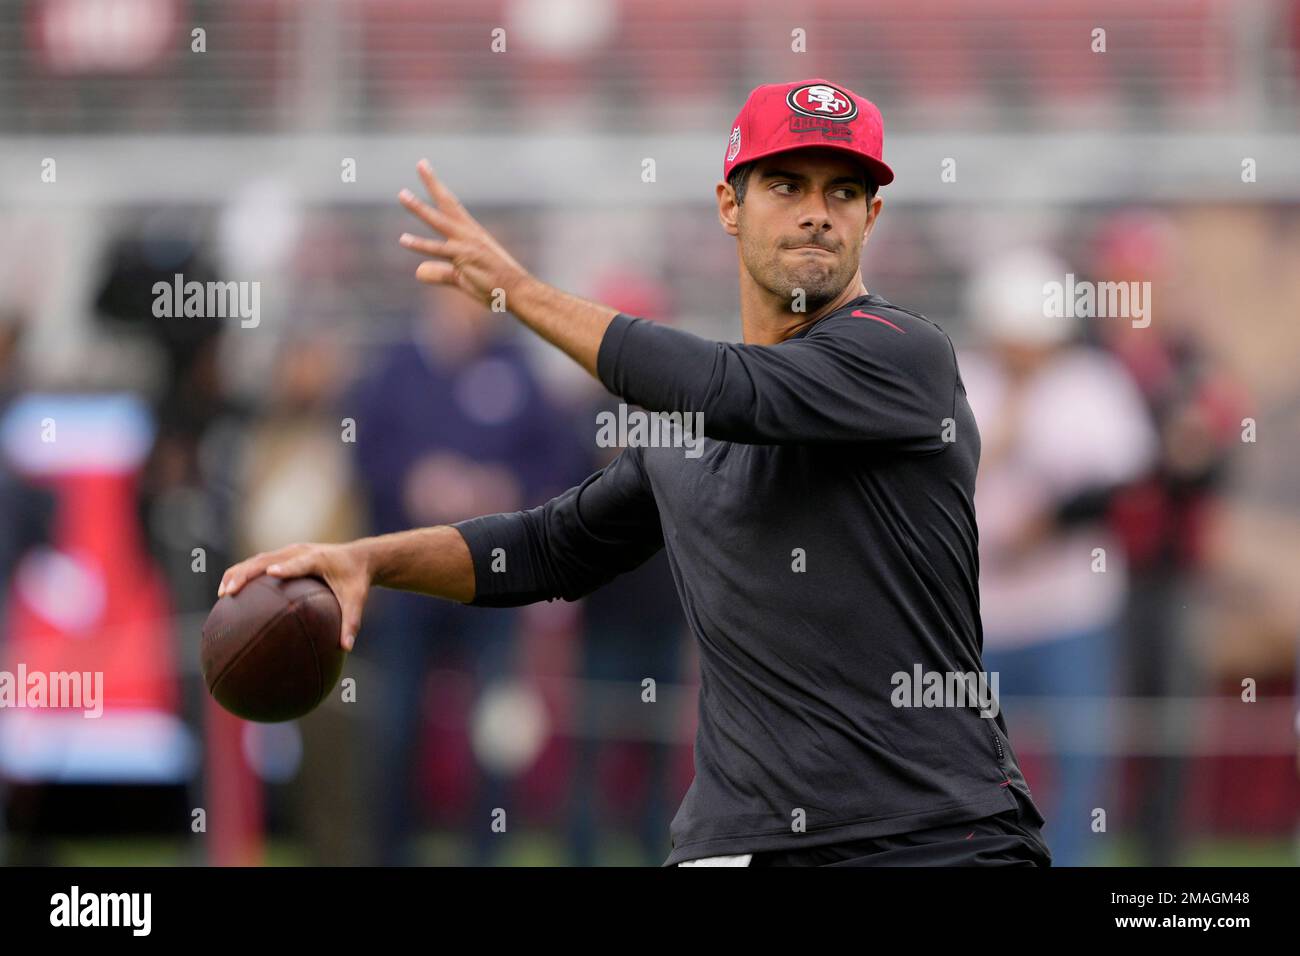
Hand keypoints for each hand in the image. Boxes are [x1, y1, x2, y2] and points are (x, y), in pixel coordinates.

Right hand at [217, 542, 372, 650]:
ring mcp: (290, 552)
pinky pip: (259, 563)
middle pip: (268, 559)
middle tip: (229, 591)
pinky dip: (244, 574)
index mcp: (319, 558)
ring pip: (258, 559)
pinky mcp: (284, 556)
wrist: (359, 556)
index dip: (286, 568)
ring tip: (223, 594)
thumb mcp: (357, 599)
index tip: (271, 574)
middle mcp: (300, 551)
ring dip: (239, 573)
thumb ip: (351, 622)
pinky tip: (230, 593)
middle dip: (246, 573)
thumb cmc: (357, 579)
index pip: (300, 563)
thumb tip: (345, 649)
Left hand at [398, 159, 531, 307]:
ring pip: (439, 222)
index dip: (438, 188)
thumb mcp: (462, 278)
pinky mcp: (464, 258)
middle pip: (447, 203)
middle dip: (433, 183)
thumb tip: (418, 272)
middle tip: (421, 163)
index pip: (451, 206)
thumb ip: (440, 273)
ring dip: (420, 208)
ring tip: (403, 194)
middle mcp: (468, 233)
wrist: (517, 292)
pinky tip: (403, 239)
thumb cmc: (495, 286)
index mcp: (471, 233)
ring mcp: (466, 244)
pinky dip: (420, 245)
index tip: (427, 169)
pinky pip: (438, 250)